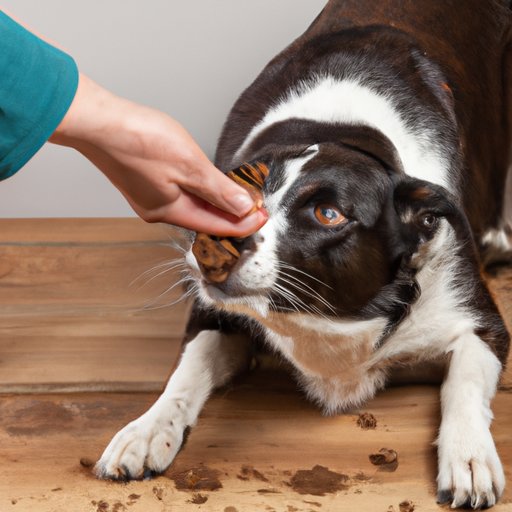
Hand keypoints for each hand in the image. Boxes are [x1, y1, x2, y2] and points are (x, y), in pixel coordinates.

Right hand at [49, 74, 267, 236]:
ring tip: (239, 194)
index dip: (243, 223)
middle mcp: (158, 211)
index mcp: (169, 211)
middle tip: (256, 205)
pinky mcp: (144, 183)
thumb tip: (243, 208)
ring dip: (217, 202)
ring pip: (193, 206)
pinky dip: (200, 192)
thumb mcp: (189, 165)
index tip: (264, 215)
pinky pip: (180, 195)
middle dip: (232, 214)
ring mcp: (149, 198)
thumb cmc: (138, 139)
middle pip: (204, 219)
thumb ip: (219, 190)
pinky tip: (210, 183)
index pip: (216, 225)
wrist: (98, 121)